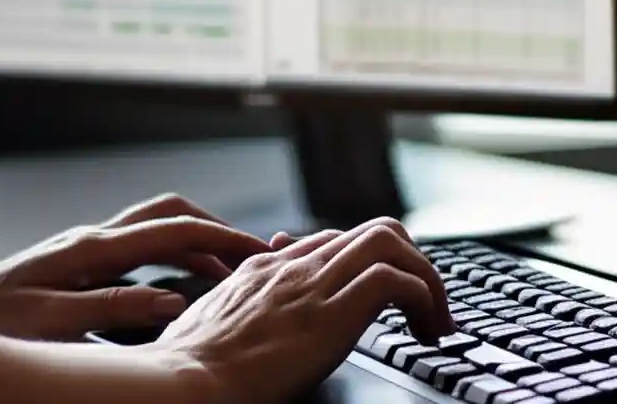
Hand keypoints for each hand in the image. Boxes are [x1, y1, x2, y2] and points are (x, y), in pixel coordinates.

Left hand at [0, 195, 269, 340]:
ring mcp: (86, 247)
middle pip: (170, 213)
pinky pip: (140, 248)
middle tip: (249, 254)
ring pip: (156, 227)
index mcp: (93, 249)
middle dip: (215, 227)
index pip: (175, 229)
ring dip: (194, 241)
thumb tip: (174, 304)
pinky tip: (180, 282)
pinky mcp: (79, 262)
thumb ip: (114, 310)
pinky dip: (172, 256)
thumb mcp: (53, 324)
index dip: (223, 237)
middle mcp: (93, 238)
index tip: (259, 250)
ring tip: (226, 270)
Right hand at [155, 217, 454, 402]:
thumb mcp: (204, 332)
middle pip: (368, 231)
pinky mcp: (331, 312)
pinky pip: (395, 280)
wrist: (181, 386)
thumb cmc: (185, 374)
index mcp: (262, 272)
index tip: (384, 298)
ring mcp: (311, 284)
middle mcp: (291, 267)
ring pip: (389, 239)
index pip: (329, 243)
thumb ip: (227, 317)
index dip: (364, 266)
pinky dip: (423, 297)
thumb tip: (234, 335)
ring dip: (425, 275)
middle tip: (422, 307)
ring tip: (434, 319)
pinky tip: (426, 330)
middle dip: (409, 262)